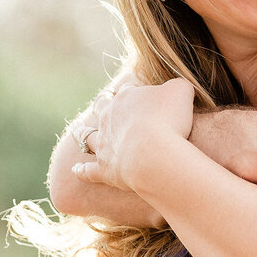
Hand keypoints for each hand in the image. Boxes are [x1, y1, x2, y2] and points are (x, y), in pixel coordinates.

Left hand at [74, 78, 193, 192]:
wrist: (154, 153)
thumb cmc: (170, 120)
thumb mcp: (182, 91)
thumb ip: (178, 85)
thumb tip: (178, 87)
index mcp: (126, 98)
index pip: (128, 89)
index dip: (133, 90)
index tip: (136, 90)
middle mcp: (109, 118)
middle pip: (101, 107)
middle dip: (102, 103)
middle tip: (103, 100)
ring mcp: (103, 144)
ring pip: (87, 136)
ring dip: (80, 133)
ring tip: (75, 130)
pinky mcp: (103, 169)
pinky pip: (88, 170)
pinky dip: (81, 170)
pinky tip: (74, 170)